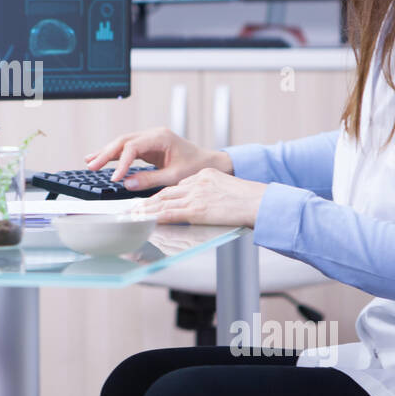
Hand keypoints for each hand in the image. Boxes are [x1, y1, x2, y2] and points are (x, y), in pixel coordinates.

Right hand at [85, 127, 229, 190]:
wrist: (209, 162)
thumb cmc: (196, 167)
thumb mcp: (174, 177)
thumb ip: (150, 180)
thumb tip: (127, 182)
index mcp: (161, 137)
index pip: (133, 147)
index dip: (121, 162)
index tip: (114, 178)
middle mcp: (153, 134)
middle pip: (123, 140)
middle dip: (106, 153)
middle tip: (91, 165)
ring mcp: (150, 139)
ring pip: (123, 142)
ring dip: (106, 152)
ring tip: (89, 161)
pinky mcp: (149, 146)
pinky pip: (128, 148)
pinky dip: (114, 154)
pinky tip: (101, 158)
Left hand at [130, 167, 266, 227]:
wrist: (260, 202)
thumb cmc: (250, 200)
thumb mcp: (228, 188)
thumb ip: (212, 193)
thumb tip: (204, 205)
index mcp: (205, 175)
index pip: (178, 186)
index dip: (163, 194)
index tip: (153, 200)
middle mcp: (197, 182)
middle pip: (166, 192)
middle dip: (149, 201)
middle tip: (135, 207)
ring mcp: (196, 196)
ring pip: (164, 202)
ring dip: (147, 210)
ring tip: (134, 215)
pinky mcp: (197, 209)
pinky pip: (171, 213)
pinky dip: (156, 217)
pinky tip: (146, 220)